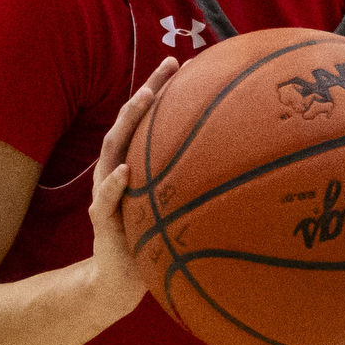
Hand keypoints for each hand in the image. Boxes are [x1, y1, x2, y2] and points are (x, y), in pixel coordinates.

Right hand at [79, 58, 177, 321]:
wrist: (120, 282)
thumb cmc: (154, 243)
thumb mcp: (176, 212)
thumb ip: (196, 190)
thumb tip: (243, 174)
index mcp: (136, 165)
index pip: (148, 120)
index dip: (163, 90)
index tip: (187, 62)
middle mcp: (117, 170)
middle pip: (129, 121)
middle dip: (148, 90)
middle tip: (169, 65)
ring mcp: (106, 192)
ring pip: (113, 148)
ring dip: (129, 121)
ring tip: (145, 98)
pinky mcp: (102, 220)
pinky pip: (105, 199)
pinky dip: (114, 183)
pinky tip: (125, 171)